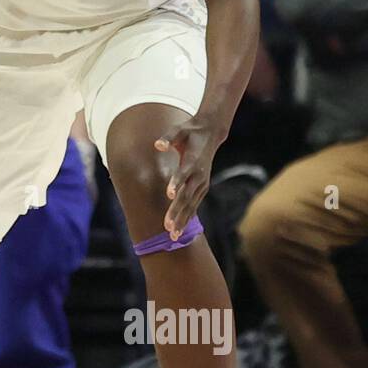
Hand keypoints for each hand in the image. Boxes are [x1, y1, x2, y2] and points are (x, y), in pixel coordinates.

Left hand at [154, 116, 225, 240]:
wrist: (210, 134)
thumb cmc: (190, 132)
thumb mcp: (179, 130)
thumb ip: (168, 138)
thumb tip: (157, 144)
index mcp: (192, 160)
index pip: (184, 174)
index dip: (176, 184)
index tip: (169, 195)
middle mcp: (199, 175)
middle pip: (187, 195)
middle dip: (177, 212)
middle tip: (168, 228)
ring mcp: (202, 183)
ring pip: (191, 204)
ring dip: (183, 220)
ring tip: (173, 236)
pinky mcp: (202, 187)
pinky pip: (194, 204)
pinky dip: (188, 217)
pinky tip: (180, 230)